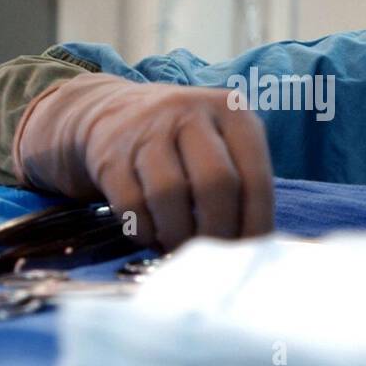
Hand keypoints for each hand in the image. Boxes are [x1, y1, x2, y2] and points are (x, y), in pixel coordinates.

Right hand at [14, 74, 274, 249]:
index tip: (250, 252)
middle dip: (218, 230)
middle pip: (215, 182)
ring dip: (179, 234)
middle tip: (214, 255)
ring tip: (182, 247)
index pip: (254, 175)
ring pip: (170, 194)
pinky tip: (153, 234)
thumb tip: (253, 245)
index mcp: (230, 110)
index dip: (256, 222)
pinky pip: (132, 204)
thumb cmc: (182, 138)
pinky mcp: (110, 154)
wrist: (111, 111)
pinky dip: (146, 231)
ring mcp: (146, 129)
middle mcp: (189, 112)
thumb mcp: (221, 138)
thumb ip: (241, 180)